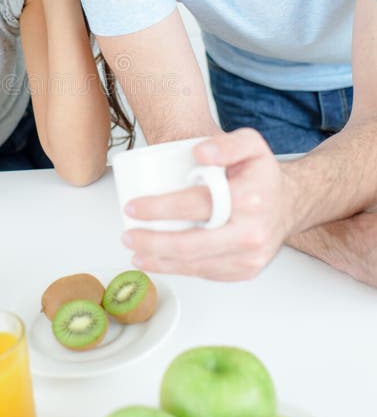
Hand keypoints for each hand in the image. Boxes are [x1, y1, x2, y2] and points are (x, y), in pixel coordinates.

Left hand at [122, 129, 287, 280]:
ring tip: (136, 252)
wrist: (289, 205)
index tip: (133, 207)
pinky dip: (178, 269)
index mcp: (249, 199)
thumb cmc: (261, 176)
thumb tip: (199, 153)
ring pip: (195, 265)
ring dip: (160, 262)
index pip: (197, 205)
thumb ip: (225, 143)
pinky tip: (159, 262)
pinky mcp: (245, 271)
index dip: (160, 208)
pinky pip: (205, 273)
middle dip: (152, 243)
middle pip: (191, 244)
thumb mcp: (251, 144)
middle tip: (128, 236)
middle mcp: (251, 232)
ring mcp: (249, 257)